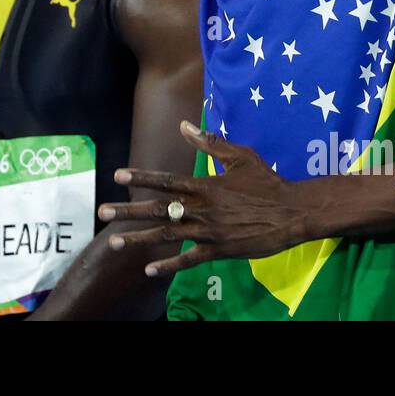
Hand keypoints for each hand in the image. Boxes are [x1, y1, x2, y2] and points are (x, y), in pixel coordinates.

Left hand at [97, 121, 323, 276]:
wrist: (292, 212)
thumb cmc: (267, 182)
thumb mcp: (241, 156)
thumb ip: (211, 143)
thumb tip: (184, 125)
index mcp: (205, 185)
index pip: (166, 181)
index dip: (141, 177)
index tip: (117, 175)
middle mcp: (202, 208)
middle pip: (158, 209)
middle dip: (128, 210)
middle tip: (102, 212)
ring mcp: (209, 231)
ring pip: (167, 235)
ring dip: (139, 238)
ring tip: (114, 241)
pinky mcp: (219, 250)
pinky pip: (189, 259)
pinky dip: (168, 265)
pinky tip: (149, 270)